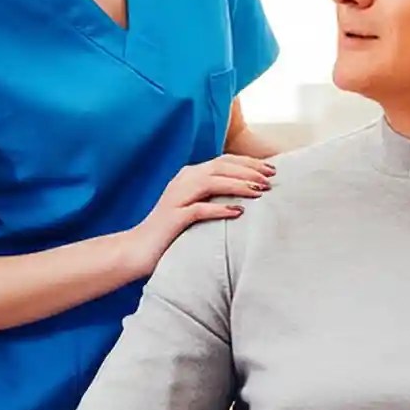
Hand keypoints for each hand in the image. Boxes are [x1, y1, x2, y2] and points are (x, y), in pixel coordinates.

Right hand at [127, 155, 275, 274]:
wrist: (138, 249)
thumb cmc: (172, 231)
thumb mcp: (196, 206)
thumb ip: (215, 195)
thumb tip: (250, 192)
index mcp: (189, 175)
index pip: (224, 160)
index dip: (249, 162)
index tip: (271, 170)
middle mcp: (183, 181)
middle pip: (220, 166)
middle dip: (249, 170)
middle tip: (271, 178)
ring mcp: (177, 198)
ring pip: (211, 182)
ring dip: (238, 184)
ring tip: (260, 191)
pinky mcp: (173, 217)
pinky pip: (198, 209)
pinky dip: (219, 208)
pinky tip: (238, 212)